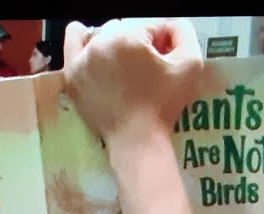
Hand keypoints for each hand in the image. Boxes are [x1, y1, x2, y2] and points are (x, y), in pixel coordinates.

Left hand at [62, 18, 203, 141]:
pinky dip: (83, 41)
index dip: (163, 42)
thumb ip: (183, 32)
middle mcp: (100, 43)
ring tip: (128, 69)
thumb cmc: (164, 104)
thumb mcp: (190, 63)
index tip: (166, 61)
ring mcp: (82, 59)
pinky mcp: (72, 75)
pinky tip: (96, 50)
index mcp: (127, 36)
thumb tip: (171, 26)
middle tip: (148, 69)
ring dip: (117, 45)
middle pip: (127, 29)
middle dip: (140, 43)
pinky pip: (72, 43)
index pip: (150, 26)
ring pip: (103, 36)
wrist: (137, 139)